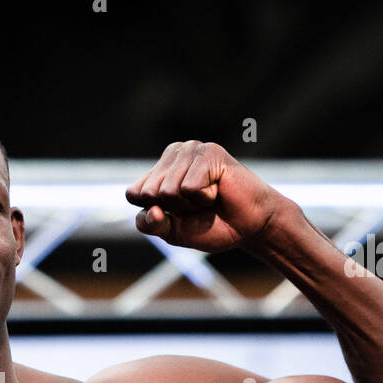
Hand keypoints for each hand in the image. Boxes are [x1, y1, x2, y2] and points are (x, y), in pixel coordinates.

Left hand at [125, 141, 284, 252]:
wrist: (250, 226)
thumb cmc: (212, 226)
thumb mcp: (173, 232)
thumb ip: (152, 224)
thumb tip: (150, 210)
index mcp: (158, 172)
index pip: (133, 194)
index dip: (153, 213)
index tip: (178, 213)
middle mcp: (172, 155)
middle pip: (149, 193)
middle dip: (174, 209)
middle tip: (198, 206)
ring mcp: (190, 150)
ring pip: (168, 190)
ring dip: (191, 204)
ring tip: (209, 197)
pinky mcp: (208, 152)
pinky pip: (189, 187)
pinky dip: (204, 197)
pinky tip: (218, 189)